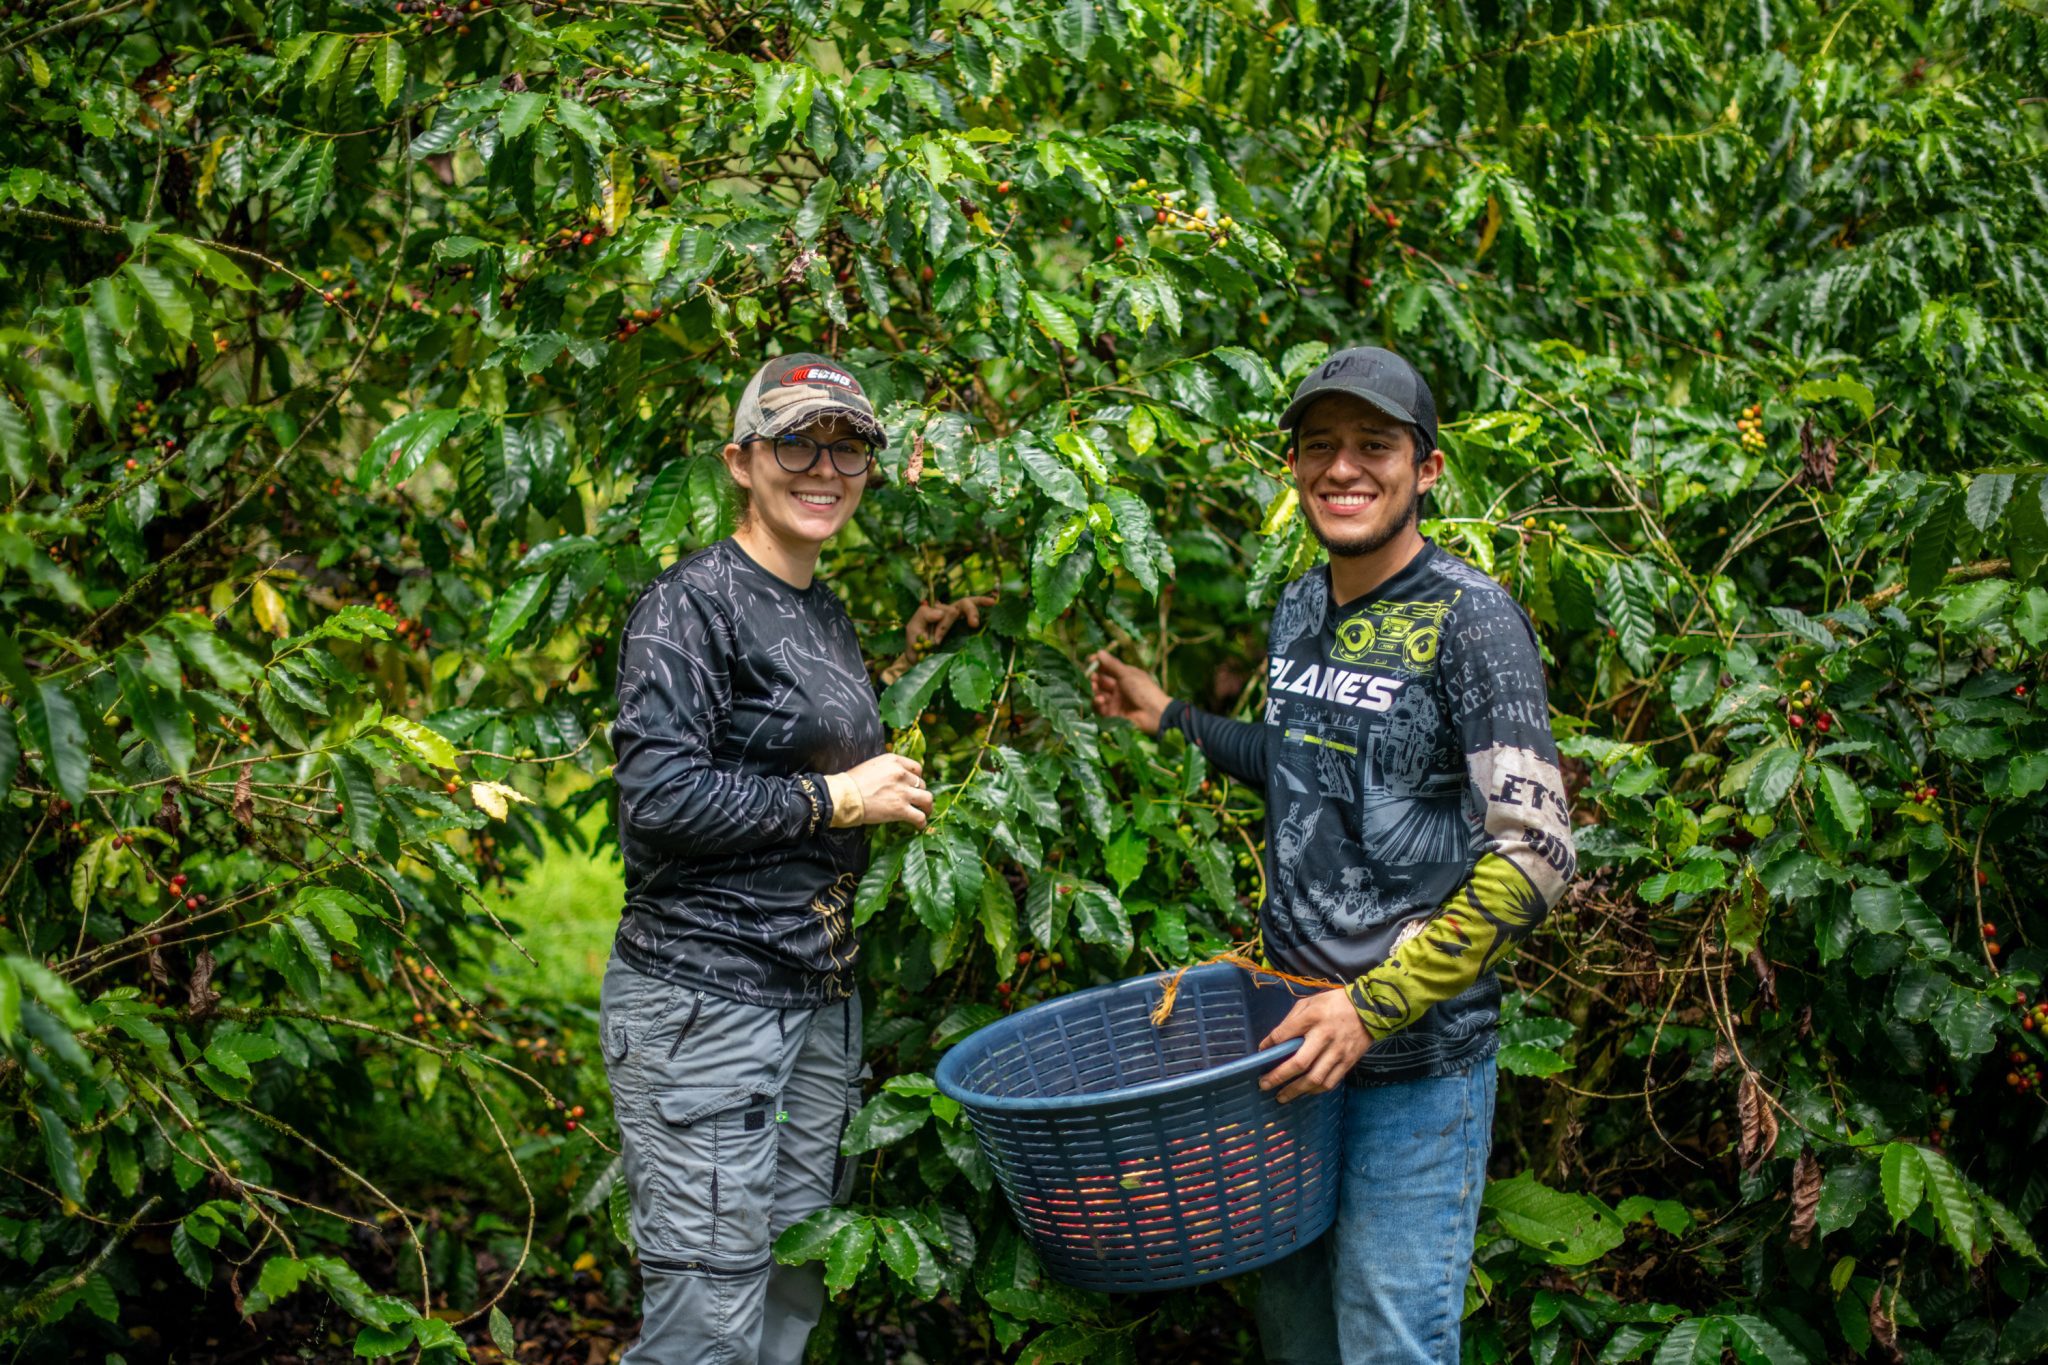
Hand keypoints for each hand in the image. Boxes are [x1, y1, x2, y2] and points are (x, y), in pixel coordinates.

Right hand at [840, 753, 933, 828]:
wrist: (843, 796)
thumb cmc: (851, 783)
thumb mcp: (872, 766)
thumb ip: (888, 769)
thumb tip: (896, 779)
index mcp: (894, 761)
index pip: (916, 768)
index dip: (917, 779)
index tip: (914, 786)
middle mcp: (901, 774)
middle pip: (922, 784)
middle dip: (919, 793)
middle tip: (917, 802)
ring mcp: (902, 792)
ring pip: (927, 799)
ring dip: (927, 807)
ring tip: (925, 813)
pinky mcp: (900, 809)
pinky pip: (919, 817)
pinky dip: (921, 822)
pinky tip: (919, 825)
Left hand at [880, 595, 998, 685]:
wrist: (921, 664)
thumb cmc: (916, 647)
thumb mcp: (913, 629)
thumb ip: (923, 616)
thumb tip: (941, 611)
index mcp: (936, 612)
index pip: (945, 610)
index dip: (942, 626)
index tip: (936, 642)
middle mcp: (949, 613)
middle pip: (962, 604)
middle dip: (969, 612)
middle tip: (974, 624)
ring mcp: (960, 621)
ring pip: (968, 605)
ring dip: (974, 612)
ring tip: (977, 623)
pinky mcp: (967, 631)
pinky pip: (976, 613)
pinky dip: (983, 604)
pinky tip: (993, 602)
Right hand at [1088, 650, 1169, 734]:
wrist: (1154, 714)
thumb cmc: (1144, 690)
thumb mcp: (1128, 674)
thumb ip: (1112, 664)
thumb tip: (1099, 651)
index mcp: (1125, 675)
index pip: (1108, 667)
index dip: (1099, 664)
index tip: (1089, 660)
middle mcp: (1119, 687)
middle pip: (1101, 681)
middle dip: (1095, 678)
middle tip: (1092, 677)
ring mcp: (1116, 700)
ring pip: (1099, 693)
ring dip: (1095, 691)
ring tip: (1096, 690)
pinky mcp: (1113, 713)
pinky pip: (1100, 707)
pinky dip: (1098, 703)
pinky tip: (1101, 700)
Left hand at [1257, 989, 1369, 1102]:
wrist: (1369, 1008)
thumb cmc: (1335, 1004)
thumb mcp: (1310, 1003)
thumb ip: (1292, 1020)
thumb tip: (1275, 1040)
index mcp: (1313, 1018)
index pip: (1285, 1034)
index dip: (1269, 1046)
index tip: (1261, 1053)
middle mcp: (1325, 1036)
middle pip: (1299, 1063)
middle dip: (1279, 1076)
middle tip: (1264, 1084)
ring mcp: (1338, 1052)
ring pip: (1315, 1078)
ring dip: (1296, 1090)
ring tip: (1281, 1096)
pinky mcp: (1348, 1062)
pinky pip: (1330, 1082)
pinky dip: (1314, 1090)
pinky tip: (1304, 1091)